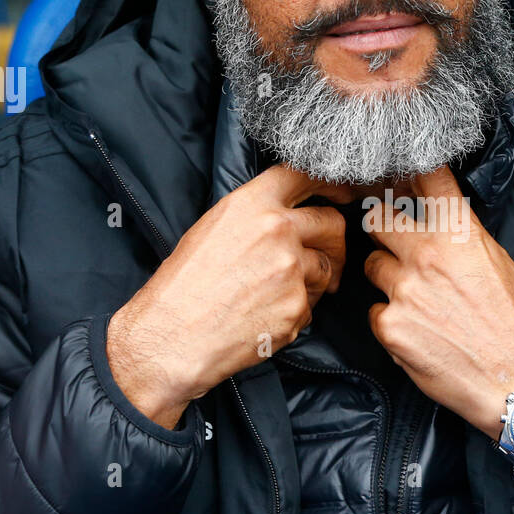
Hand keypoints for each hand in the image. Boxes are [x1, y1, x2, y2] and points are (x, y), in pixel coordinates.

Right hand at [107, 165, 352, 428]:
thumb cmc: (182, 286)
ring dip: (316, 281)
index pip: (303, 176)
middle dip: (334, 241)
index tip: (342, 194)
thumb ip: (255, 215)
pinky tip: (267, 317)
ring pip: (327, 268)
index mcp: (251, 204)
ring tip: (281, 294)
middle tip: (328, 256)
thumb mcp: (212, 229)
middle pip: (331, 223)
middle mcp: (277, 230)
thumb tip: (288, 214)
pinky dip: (297, 312)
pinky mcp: (297, 307)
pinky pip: (312, 305)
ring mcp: (291, 269)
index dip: (330, 183)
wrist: (170, 338)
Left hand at [363, 166, 513, 438]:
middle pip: (378, 218)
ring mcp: (404, 290)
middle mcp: (428, 254)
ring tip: (417, 298)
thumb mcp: (497, 262)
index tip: (396, 168)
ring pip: (373, 266)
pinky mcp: (389, 325)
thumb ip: (461, 234)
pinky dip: (390, 318)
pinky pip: (374, 309)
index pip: (426, 179)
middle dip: (383, 229)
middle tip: (394, 241)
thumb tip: (435, 215)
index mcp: (459, 234)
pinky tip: (417, 329)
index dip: (407, 168)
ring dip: (387, 277)